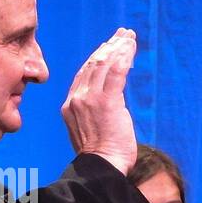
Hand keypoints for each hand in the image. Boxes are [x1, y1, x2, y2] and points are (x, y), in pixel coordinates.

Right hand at [61, 28, 137, 175]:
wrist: (103, 167)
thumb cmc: (102, 156)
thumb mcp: (89, 130)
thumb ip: (93, 113)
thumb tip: (109, 105)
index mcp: (70, 105)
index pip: (83, 74)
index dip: (97, 57)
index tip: (108, 47)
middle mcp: (77, 98)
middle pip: (92, 64)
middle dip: (109, 47)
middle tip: (122, 35)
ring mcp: (90, 99)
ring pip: (104, 64)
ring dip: (118, 48)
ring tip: (129, 37)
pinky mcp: (107, 102)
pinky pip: (116, 72)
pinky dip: (124, 57)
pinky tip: (131, 48)